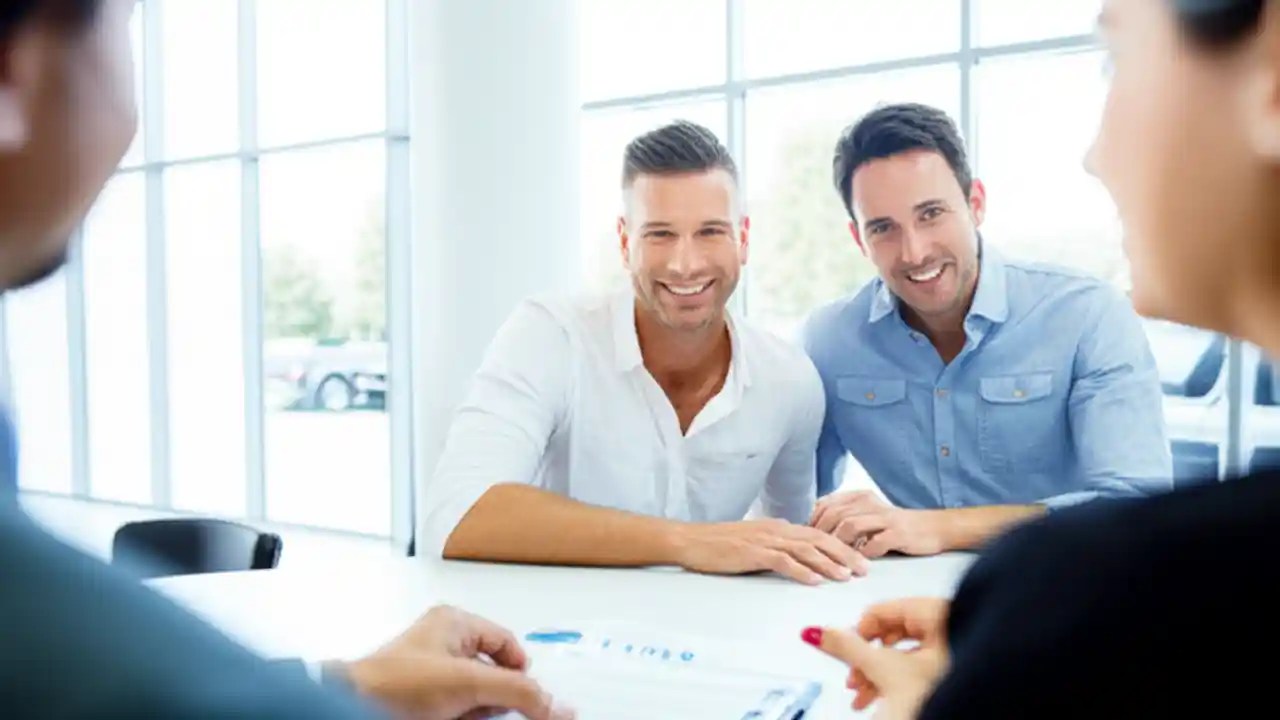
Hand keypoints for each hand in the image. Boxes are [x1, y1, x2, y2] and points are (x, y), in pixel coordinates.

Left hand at [338, 605, 574, 719]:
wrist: (350, 710)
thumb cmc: (394, 684)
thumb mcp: (469, 683)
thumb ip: (518, 691)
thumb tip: (554, 704)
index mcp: (455, 622)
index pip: (508, 644)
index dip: (520, 671)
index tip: (530, 698)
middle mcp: (445, 643)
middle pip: (495, 673)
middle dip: (496, 697)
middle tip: (488, 710)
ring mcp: (433, 674)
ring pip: (478, 697)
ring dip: (478, 712)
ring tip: (462, 716)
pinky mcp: (424, 700)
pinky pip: (458, 711)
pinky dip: (463, 719)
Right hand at [672, 518, 869, 584]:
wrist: (691, 540)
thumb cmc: (719, 545)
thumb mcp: (753, 543)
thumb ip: (776, 548)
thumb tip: (796, 559)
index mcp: (778, 527)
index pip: (817, 534)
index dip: (841, 546)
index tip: (859, 559)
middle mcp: (776, 529)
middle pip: (819, 539)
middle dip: (845, 553)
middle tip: (865, 569)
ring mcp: (764, 539)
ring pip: (805, 549)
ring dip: (829, 563)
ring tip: (846, 576)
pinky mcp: (752, 552)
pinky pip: (783, 560)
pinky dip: (801, 570)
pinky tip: (815, 580)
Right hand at [802, 608, 949, 719]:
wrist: (959, 716)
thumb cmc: (937, 698)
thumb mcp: (882, 669)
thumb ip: (847, 647)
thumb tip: (817, 632)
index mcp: (941, 616)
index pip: (886, 609)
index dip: (861, 630)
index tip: (849, 647)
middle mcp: (950, 629)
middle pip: (892, 632)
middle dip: (867, 658)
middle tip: (854, 673)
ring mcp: (953, 653)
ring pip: (902, 653)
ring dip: (875, 674)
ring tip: (861, 694)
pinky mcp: (952, 673)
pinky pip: (915, 668)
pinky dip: (893, 681)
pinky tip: (876, 698)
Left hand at [810, 491, 946, 557]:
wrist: (932, 527)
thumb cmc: (895, 525)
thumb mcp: (869, 514)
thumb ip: (847, 517)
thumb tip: (818, 529)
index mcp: (860, 497)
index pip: (827, 503)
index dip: (813, 520)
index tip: (808, 537)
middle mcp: (870, 503)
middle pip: (835, 514)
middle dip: (822, 533)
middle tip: (817, 551)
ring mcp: (884, 518)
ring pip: (851, 525)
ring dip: (839, 543)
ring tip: (834, 558)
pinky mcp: (898, 533)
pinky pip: (874, 543)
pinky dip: (863, 554)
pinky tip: (858, 564)